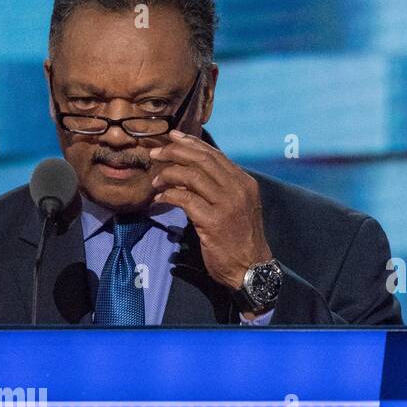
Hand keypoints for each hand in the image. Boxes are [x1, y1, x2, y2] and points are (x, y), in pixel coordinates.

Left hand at [148, 130, 271, 291]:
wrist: (251, 269)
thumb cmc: (238, 241)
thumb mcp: (235, 207)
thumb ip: (219, 189)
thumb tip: (190, 173)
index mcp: (244, 182)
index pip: (214, 154)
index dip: (191, 143)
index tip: (172, 137)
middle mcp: (238, 188)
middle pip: (202, 160)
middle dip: (175, 152)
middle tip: (156, 152)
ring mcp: (227, 204)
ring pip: (192, 176)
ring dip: (169, 174)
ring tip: (155, 180)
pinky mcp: (214, 221)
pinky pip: (185, 200)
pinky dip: (169, 195)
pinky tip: (159, 198)